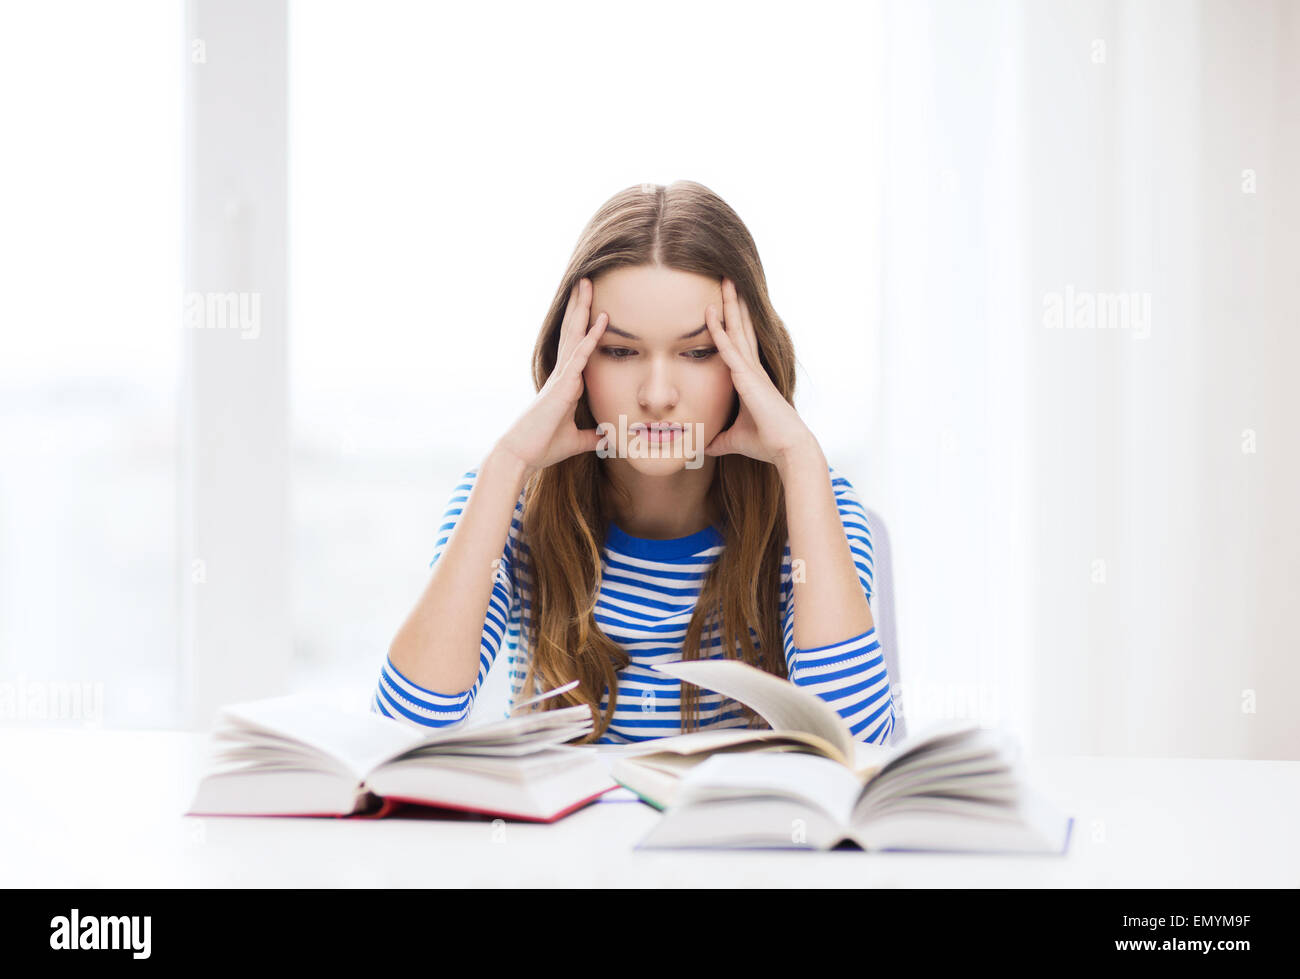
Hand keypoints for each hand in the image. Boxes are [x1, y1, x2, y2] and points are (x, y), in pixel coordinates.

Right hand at [495, 277, 607, 477]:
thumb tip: (607, 437)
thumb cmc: (542, 447)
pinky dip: (591, 338)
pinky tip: (601, 320)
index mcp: (566, 384)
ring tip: (586, 284)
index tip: (592, 304)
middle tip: (586, 281)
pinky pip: (579, 358)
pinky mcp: (562, 387)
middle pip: (572, 332)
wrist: (521, 456)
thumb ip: (591, 436)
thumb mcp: (574, 440)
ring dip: (582, 310)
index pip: (577, 347)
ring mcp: (561, 378)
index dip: (584, 325)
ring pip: (574, 336)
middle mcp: (562, 375)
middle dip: (580, 307)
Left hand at [702, 277, 815, 466]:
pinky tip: (710, 314)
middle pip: (741, 328)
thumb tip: (705, 444)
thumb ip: (719, 437)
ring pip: (738, 330)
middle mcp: (753, 369)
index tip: (724, 302)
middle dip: (733, 303)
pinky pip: (730, 350)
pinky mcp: (748, 379)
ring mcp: (752, 371)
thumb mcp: (734, 438)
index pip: (739, 343)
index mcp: (751, 378)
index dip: (732, 322)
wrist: (787, 449)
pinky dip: (719, 331)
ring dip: (730, 305)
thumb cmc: (766, 443)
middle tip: (727, 278)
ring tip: (725, 280)